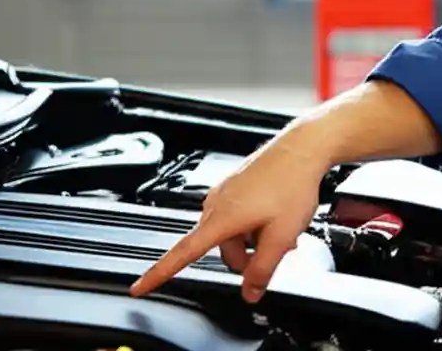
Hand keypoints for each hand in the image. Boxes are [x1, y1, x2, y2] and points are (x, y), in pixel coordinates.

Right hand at [129, 133, 329, 302]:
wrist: (302, 149)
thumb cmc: (292, 184)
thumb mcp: (282, 236)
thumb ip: (263, 270)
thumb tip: (250, 293)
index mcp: (221, 219)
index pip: (181, 254)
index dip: (158, 274)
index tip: (138, 286)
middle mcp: (216, 204)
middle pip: (221, 250)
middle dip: (247, 258)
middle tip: (277, 251)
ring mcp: (224, 194)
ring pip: (232, 234)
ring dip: (255, 240)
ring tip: (283, 231)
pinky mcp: (235, 187)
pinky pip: (238, 217)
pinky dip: (255, 225)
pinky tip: (277, 219)